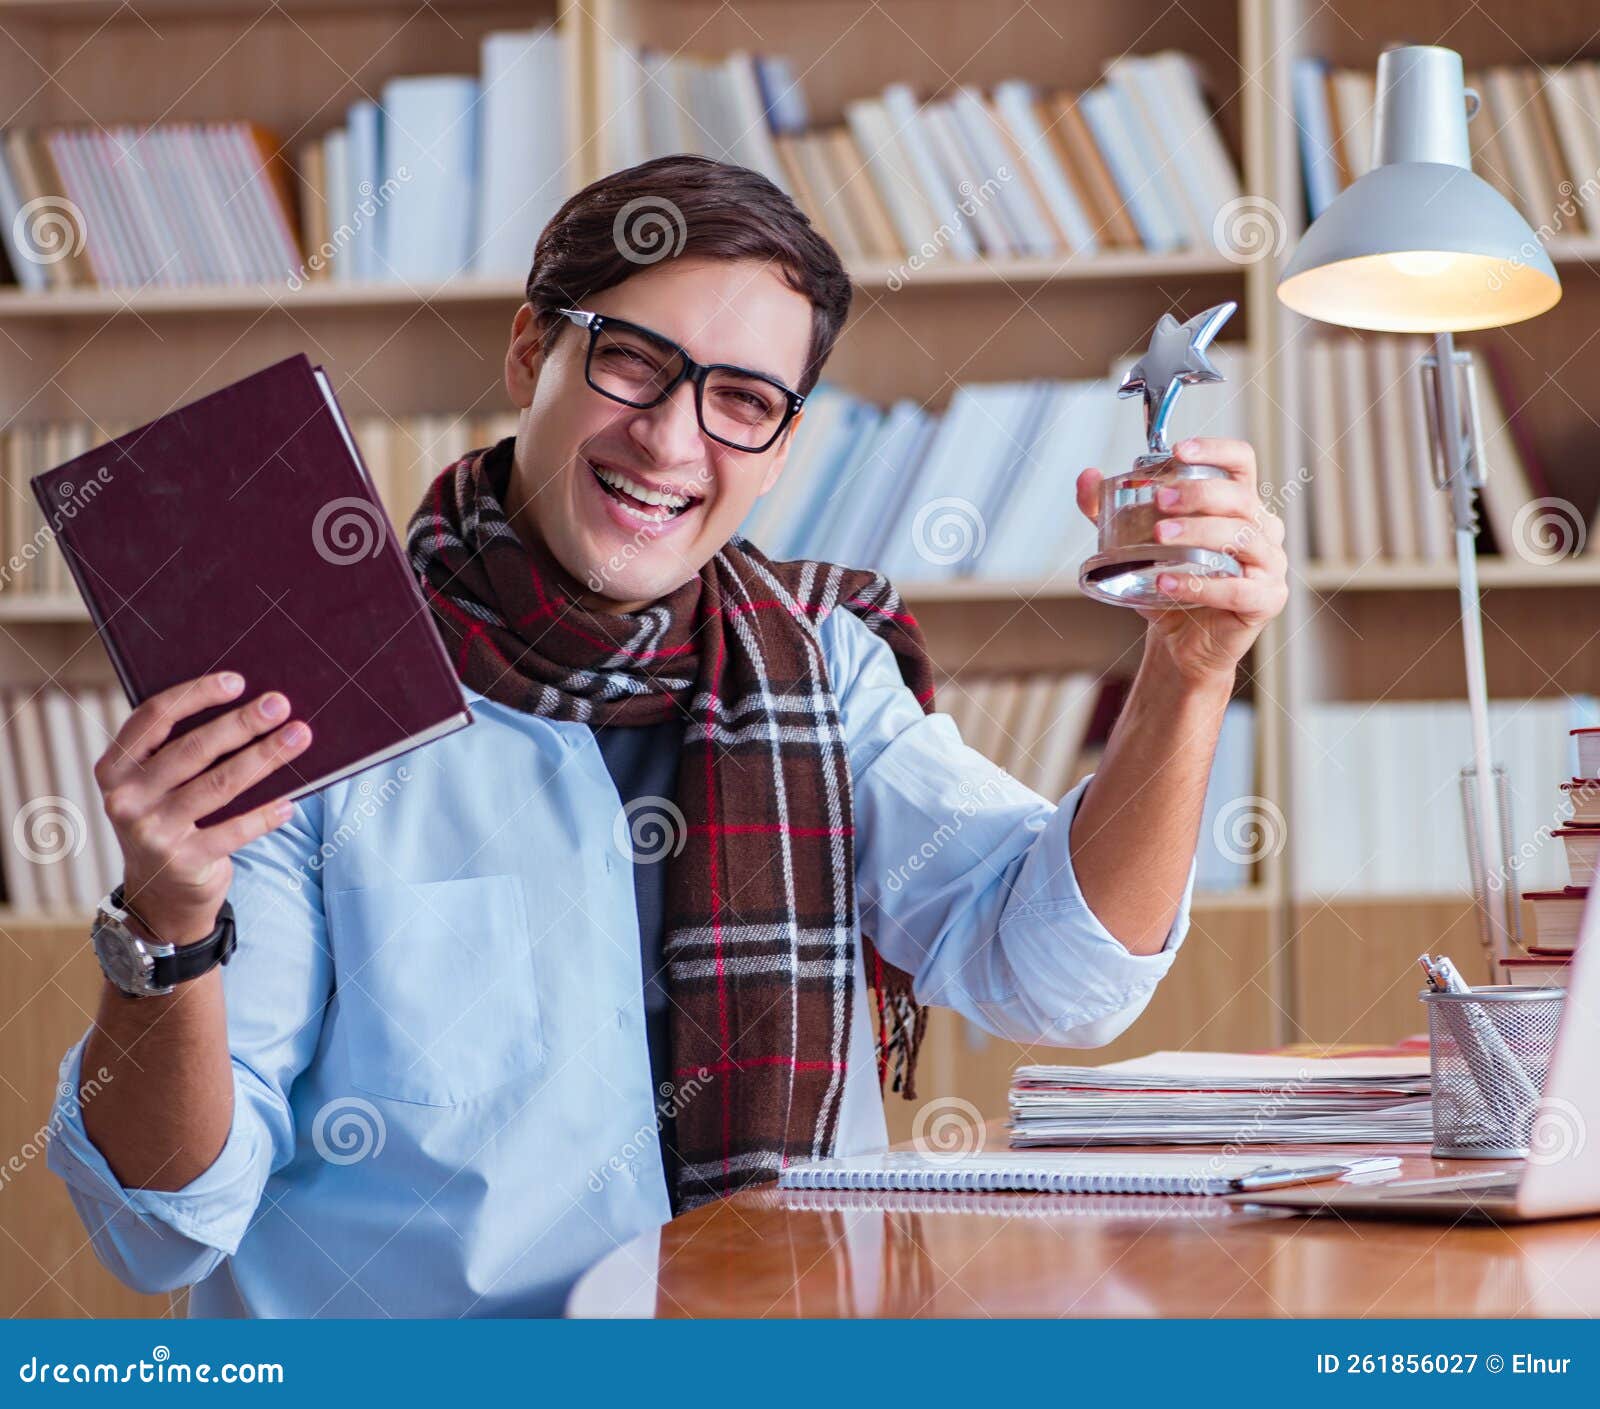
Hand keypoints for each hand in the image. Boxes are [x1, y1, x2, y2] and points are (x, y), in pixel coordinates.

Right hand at [94, 672, 312, 942]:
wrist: (161, 893)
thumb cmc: (169, 818)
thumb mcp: (157, 784)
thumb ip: (180, 749)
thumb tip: (249, 706)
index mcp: (114, 767)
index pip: (154, 717)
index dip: (196, 695)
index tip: (238, 681)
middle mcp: (125, 797)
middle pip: (193, 748)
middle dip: (242, 723)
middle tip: (280, 703)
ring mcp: (151, 832)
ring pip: (219, 784)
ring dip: (265, 757)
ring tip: (299, 736)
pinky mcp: (182, 861)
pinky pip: (234, 831)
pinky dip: (265, 815)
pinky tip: (290, 803)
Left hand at [1075, 436, 1287, 686]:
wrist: (1180, 642)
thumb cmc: (1168, 586)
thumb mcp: (1134, 544)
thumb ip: (1108, 512)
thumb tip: (1086, 477)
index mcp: (1239, 505)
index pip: (1242, 462)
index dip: (1215, 450)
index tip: (1179, 452)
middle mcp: (1262, 529)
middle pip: (1240, 498)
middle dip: (1198, 494)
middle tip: (1159, 502)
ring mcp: (1270, 565)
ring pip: (1241, 538)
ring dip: (1199, 533)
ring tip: (1159, 538)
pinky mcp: (1267, 600)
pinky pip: (1236, 589)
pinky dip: (1199, 584)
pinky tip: (1166, 582)